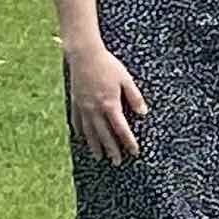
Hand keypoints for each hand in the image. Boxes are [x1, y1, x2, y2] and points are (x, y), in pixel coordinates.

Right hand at [66, 44, 147, 163]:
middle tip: (117, 162)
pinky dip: (81, 132)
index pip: (121, 129)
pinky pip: (77, 122)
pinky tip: (83, 138)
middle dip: (112, 150)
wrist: (85, 56)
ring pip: (89, 132)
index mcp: (110, 104)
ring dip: (95, 145)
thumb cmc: (108, 66)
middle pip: (104, 135)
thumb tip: (143, 114)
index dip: (128, 141)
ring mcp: (83, 107)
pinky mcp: (75, 103)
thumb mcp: (126, 80)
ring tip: (99, 157)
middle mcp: (95, 109)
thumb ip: (135, 97)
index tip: (134, 152)